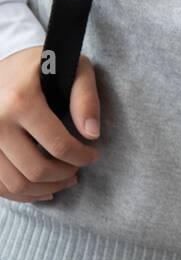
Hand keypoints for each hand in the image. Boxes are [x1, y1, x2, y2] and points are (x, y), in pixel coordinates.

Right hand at [0, 47, 98, 202]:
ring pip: (14, 183)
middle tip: (77, 170)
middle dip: (64, 176)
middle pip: (35, 169)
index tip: (92, 155)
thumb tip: (92, 134)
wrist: (3, 66)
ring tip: (62, 180)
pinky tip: (39, 188)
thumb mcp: (73, 69)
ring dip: (44, 188)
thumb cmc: (42, 66)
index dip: (82, 157)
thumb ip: (86, 98)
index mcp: (20, 101)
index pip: (59, 146)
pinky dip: (20, 193)